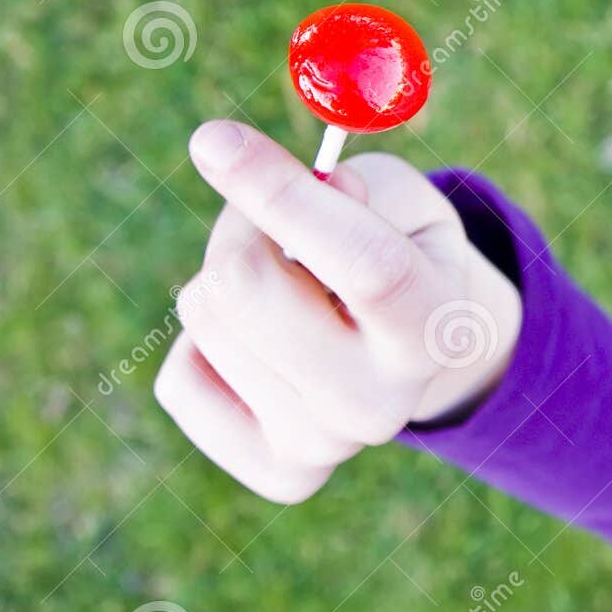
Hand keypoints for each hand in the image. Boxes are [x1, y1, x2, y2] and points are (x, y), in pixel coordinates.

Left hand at [153, 120, 521, 503]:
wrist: (416, 350)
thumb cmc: (399, 246)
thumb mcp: (398, 197)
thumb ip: (352, 187)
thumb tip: (281, 203)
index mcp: (431, 326)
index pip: (361, 263)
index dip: (282, 196)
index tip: (215, 139)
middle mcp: (381, 404)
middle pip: (245, 289)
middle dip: (240, 224)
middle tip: (268, 220)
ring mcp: (325, 447)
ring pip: (205, 317)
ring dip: (226, 275)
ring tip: (283, 283)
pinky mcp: (275, 472)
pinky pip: (181, 377)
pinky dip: (206, 338)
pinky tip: (260, 340)